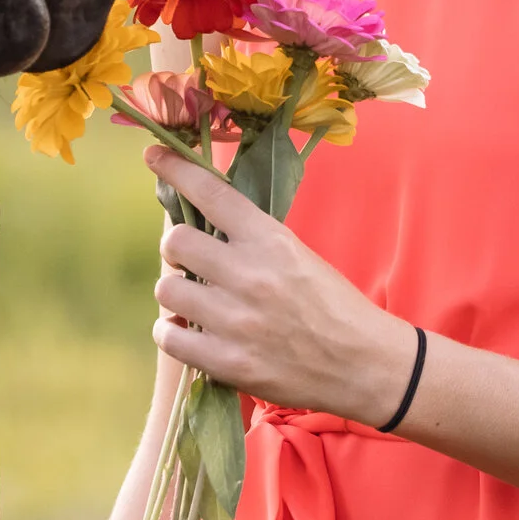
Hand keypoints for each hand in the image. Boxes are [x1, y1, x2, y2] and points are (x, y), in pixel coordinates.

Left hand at [147, 142, 418, 422]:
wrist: (364, 364)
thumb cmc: (333, 305)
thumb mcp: (299, 254)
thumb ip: (253, 239)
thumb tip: (203, 225)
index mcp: (270, 240)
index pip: (211, 192)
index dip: (176, 168)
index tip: (155, 155)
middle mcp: (249, 275)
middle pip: (175, 241)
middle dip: (177, 248)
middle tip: (191, 261)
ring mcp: (235, 320)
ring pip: (167, 289)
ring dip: (176, 292)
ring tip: (194, 302)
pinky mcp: (227, 361)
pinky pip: (168, 336)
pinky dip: (171, 332)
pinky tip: (187, 331)